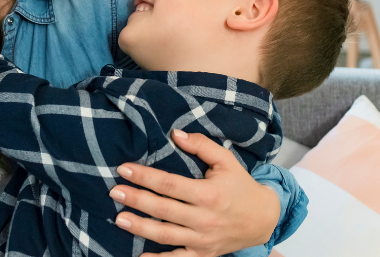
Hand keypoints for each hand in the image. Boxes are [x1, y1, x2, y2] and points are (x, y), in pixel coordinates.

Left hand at [109, 130, 280, 256]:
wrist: (264, 219)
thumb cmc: (241, 186)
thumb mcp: (226, 161)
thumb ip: (201, 145)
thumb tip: (175, 134)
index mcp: (209, 194)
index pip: (170, 184)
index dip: (145, 177)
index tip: (124, 169)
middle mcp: (205, 218)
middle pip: (164, 209)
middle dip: (137, 200)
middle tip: (115, 191)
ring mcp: (203, 239)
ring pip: (166, 235)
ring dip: (140, 227)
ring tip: (119, 218)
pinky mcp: (203, 254)